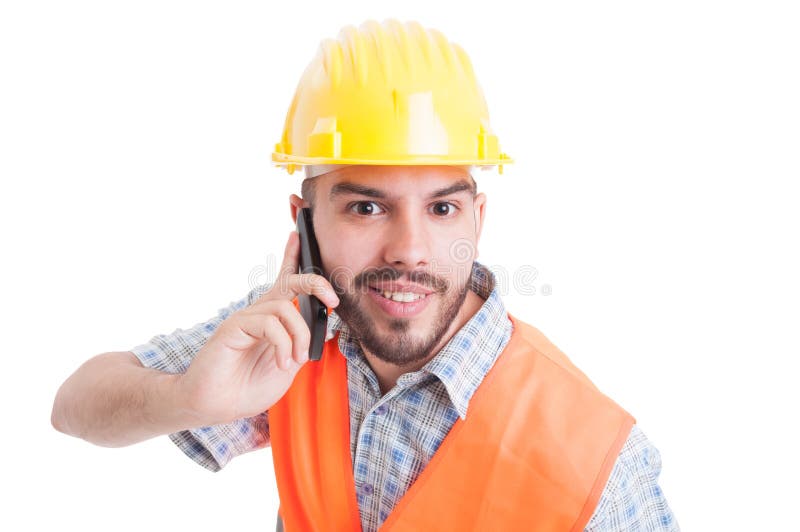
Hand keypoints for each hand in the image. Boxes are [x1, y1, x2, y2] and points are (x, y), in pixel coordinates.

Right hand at [178, 231, 339, 425]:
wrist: (215, 406)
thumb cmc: (247, 388)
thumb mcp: (287, 365)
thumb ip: (301, 345)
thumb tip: (322, 329)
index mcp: (272, 321)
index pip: (284, 281)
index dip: (290, 257)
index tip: (297, 236)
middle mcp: (259, 313)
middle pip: (291, 282)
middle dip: (316, 283)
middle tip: (333, 301)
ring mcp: (246, 318)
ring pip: (286, 309)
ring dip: (299, 337)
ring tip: (294, 359)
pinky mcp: (234, 326)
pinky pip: (270, 323)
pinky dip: (283, 344)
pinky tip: (280, 363)